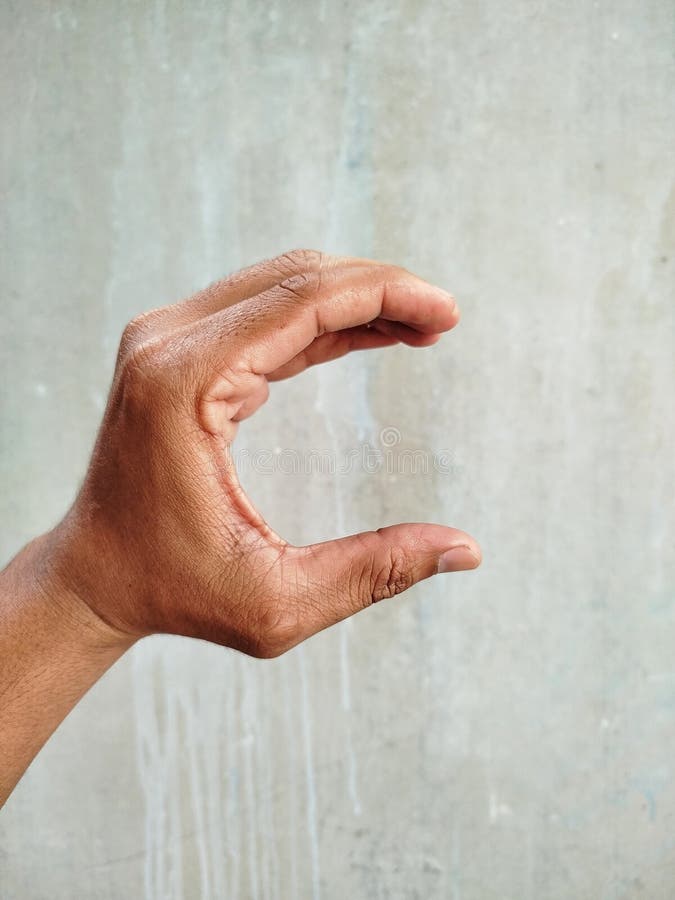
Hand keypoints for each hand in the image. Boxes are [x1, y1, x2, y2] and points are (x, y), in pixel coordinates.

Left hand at [51, 250, 480, 657]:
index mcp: (183, 383)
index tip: (445, 312)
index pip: (301, 300)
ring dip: (355, 298)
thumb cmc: (174, 591)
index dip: (385, 295)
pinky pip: (263, 314)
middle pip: (294, 278)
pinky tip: (372, 334)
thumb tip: (466, 550)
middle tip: (443, 317)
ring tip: (420, 327)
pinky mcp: (177, 352)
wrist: (95, 575)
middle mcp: (167, 342)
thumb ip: (373, 572)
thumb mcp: (277, 603)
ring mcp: (166, 340)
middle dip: (379, 288)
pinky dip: (323, 320)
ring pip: (280, 286)